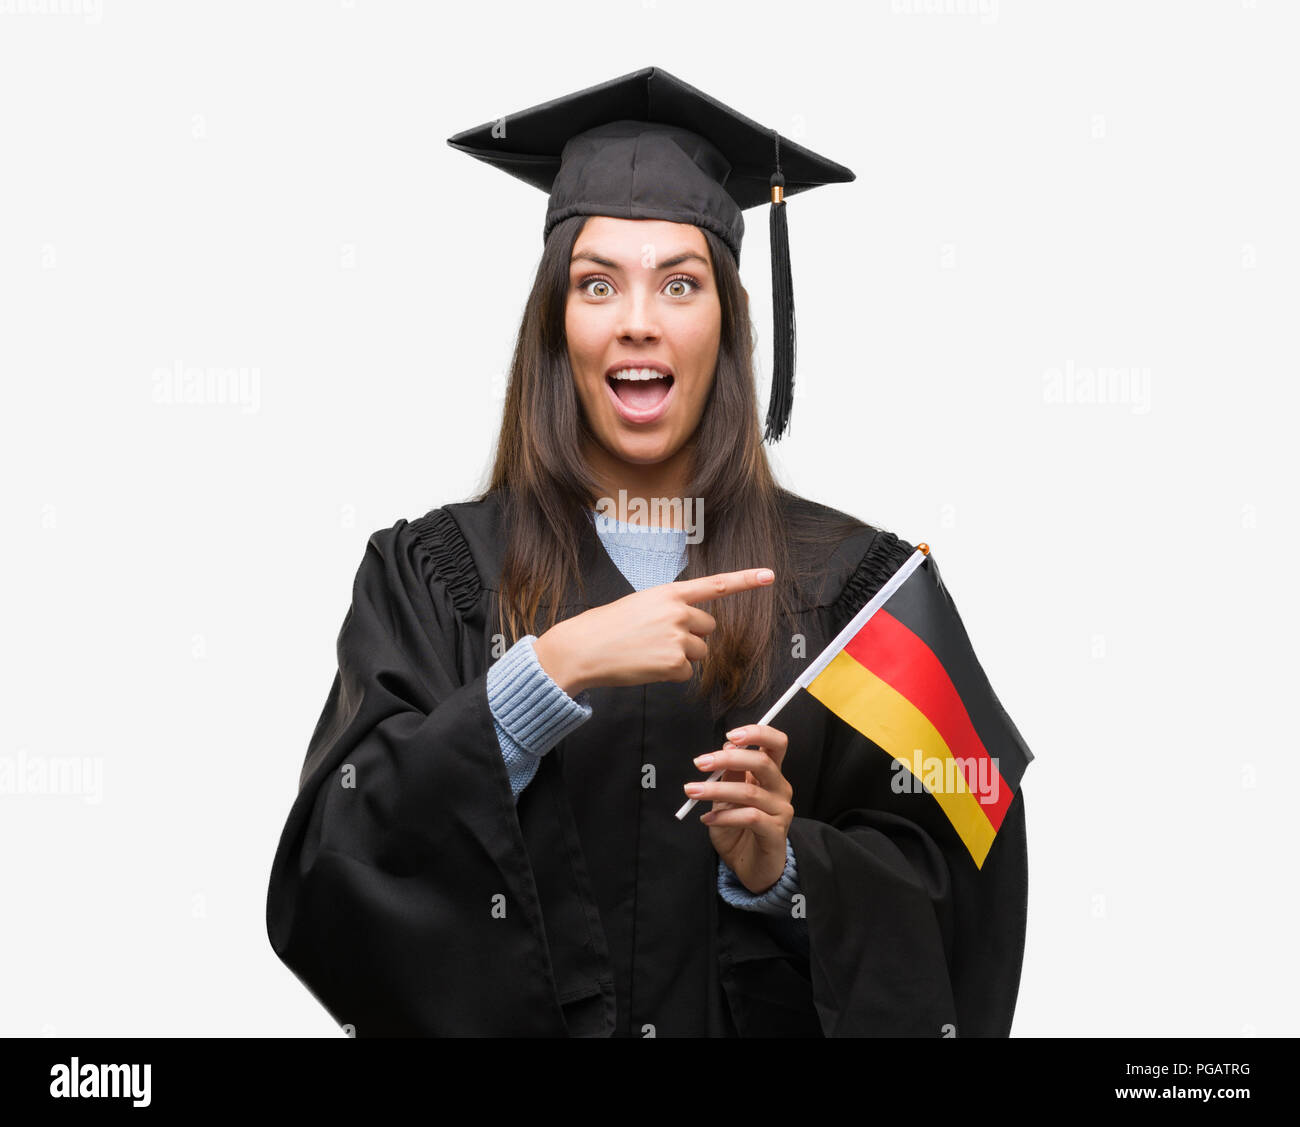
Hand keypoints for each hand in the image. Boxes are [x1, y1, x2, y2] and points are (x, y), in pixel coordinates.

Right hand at [532, 568, 773, 694]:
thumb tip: (693, 627)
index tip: (769, 575)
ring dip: (681, 657)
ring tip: (649, 652)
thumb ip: (670, 609)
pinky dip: (671, 674)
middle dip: (690, 636)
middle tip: (657, 639)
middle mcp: (678, 612)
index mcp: (669, 593)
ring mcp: (678, 638)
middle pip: (707, 628)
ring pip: (699, 652)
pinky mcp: (675, 663)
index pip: (715, 585)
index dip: (745, 580)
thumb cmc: (608, 627)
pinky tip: (648, 666)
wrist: (584, 648)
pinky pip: (687, 672)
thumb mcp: (641, 604)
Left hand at [683, 723, 793, 894]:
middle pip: (762, 762)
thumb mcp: (727, 798)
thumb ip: (729, 775)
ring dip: (716, 790)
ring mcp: (781, 810)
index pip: (776, 743)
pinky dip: (724, 816)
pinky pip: (750, 817)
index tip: (730, 735)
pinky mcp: (776, 832)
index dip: (757, 733)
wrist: (751, 866)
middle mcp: (780, 788)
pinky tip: (707, 819)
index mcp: (771, 774)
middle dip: (728, 758)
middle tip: (700, 763)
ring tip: (692, 792)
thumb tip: (725, 746)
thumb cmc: (738, 828)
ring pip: (749, 791)